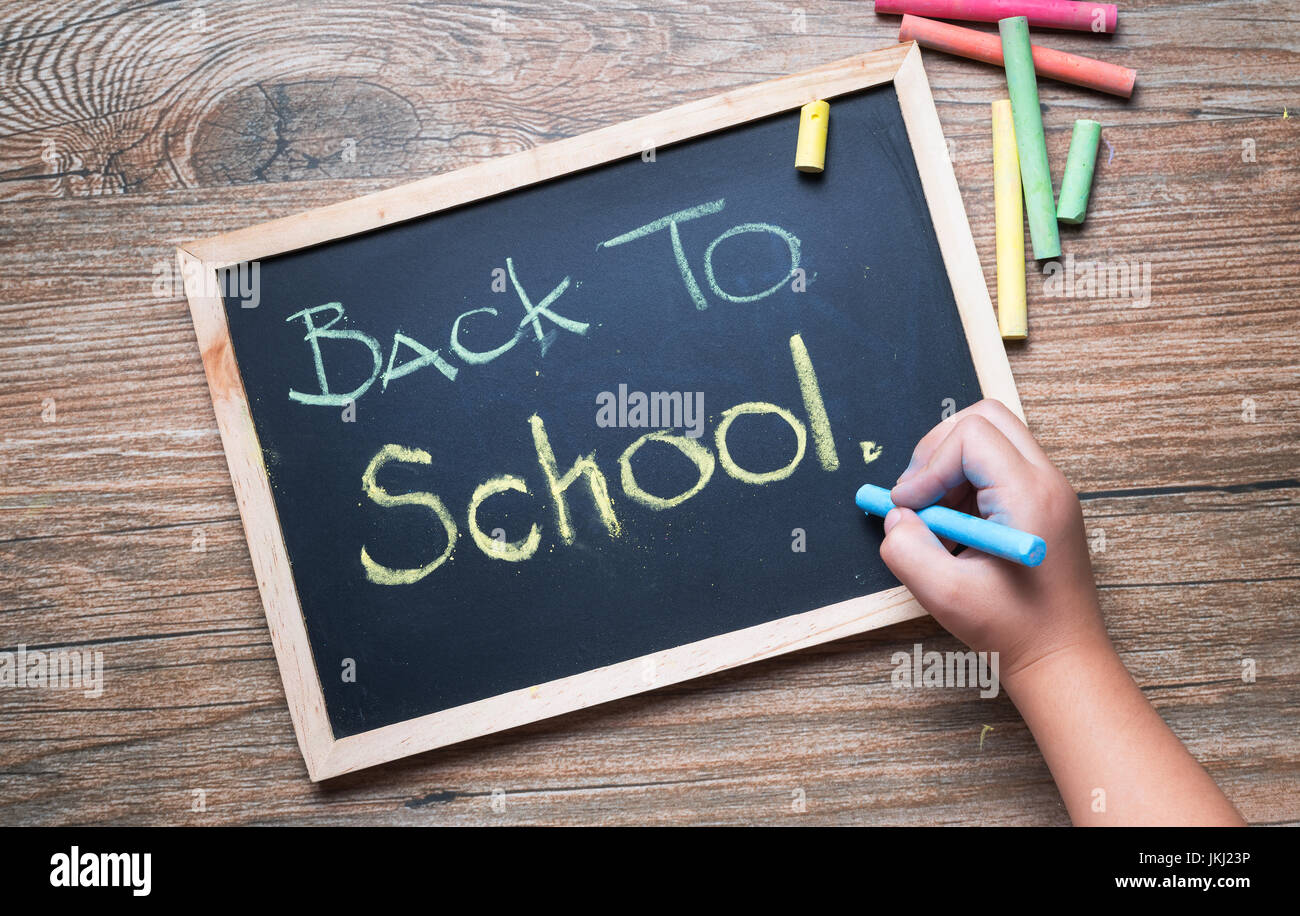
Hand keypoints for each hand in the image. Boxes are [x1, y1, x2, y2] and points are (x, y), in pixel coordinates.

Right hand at [879, 399, 1109, 682]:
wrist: (1063, 660)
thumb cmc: (1015, 632)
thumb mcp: (945, 595)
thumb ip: (906, 549)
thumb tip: (894, 516)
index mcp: (1030, 497)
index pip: (971, 435)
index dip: (928, 464)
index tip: (907, 506)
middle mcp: (1047, 483)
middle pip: (986, 419)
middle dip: (938, 450)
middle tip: (916, 496)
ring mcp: (1049, 491)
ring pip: (990, 439)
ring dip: (950, 469)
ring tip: (936, 518)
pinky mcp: (1042, 504)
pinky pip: (997, 468)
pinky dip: (964, 486)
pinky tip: (955, 529)